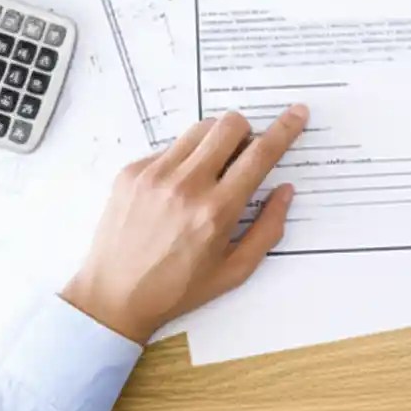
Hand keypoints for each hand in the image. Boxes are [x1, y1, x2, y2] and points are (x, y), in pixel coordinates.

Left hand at [61, 106, 307, 342]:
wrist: (113, 296)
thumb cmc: (177, 289)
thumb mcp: (234, 271)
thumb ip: (268, 229)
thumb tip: (285, 191)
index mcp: (216, 211)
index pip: (260, 155)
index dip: (284, 130)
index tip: (297, 113)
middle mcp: (185, 186)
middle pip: (229, 125)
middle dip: (246, 131)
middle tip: (243, 154)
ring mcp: (154, 175)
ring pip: (199, 129)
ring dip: (215, 140)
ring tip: (209, 172)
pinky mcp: (131, 172)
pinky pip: (169, 148)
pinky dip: (183, 160)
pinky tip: (175, 191)